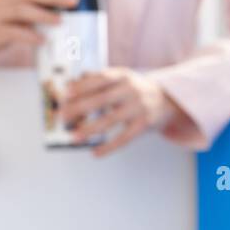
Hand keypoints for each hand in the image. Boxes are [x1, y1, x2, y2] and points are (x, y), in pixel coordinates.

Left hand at [58, 68, 188, 156]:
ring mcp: (139, 107)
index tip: (65, 94)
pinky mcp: (144, 124)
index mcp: (122, 75)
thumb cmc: (132, 89)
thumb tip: (69, 86)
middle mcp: (131, 90)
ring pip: (110, 120)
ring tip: (73, 137)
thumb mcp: (119, 78)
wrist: (167, 100)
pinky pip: (124, 138)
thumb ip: (96, 80)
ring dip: (89, 129)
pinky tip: (95, 154)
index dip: (82, 86)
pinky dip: (109, 147)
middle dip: (79, 109)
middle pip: (101, 99)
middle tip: (62, 117)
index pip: (100, 79)